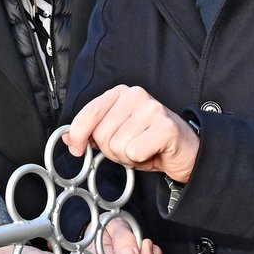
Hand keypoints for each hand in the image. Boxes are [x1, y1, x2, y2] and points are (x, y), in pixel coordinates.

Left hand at [65, 85, 199, 185]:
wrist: (187, 151)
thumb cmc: (150, 142)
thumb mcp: (117, 134)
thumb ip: (92, 133)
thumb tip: (66, 137)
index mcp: (121, 93)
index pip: (88, 112)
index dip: (77, 134)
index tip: (76, 149)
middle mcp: (135, 95)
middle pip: (101, 134)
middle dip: (111, 150)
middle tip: (130, 148)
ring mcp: (151, 109)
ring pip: (117, 145)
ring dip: (127, 157)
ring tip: (142, 150)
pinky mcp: (165, 126)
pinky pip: (134, 152)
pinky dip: (140, 159)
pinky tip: (152, 152)